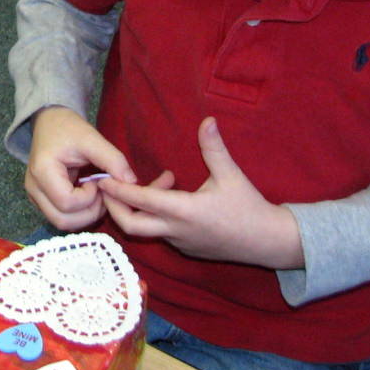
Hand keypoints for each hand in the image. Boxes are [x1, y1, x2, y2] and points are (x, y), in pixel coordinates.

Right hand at [24, 106, 135, 230]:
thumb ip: (113, 160)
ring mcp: (35, 197)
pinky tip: (87, 197)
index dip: (89, 197)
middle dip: (89, 213)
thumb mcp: (92, 139)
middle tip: (102, 194)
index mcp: (42, 171)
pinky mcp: (40, 201)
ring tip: (96, 196)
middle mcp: (33, 189)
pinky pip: (60, 217)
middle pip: (62, 220)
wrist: (50, 123)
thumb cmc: (68, 129)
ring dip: (85, 216)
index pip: (67, 203)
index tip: (98, 180)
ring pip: (61, 223)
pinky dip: (78, 214)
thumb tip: (131, 182)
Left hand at [98, 115, 301, 265]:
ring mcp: (179, 242)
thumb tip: (207, 120)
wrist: (268, 242)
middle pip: (130, 225)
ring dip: (141, 207)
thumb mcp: (231, 175)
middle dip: (114, 206)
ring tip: (161, 182)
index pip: (141, 200)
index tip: (102, 178)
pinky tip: (170, 200)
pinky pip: (161, 234)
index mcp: (183, 211)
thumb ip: (214, 148)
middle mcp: (175, 230)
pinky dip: (155, 217)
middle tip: (110, 186)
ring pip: (146, 229)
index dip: (118, 189)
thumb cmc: (249, 208)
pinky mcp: (186, 249)